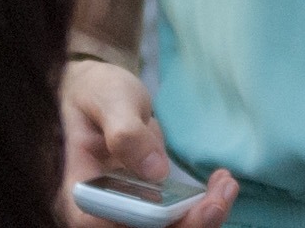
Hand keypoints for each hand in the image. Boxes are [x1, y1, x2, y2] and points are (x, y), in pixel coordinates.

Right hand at [59, 59, 236, 224]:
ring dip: (202, 219)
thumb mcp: (108, 99)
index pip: (105, 223)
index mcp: (79, 189)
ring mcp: (127, 209)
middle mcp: (101, 209)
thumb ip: (125, 131)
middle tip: (220, 196)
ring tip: (226, 185)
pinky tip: (221, 184)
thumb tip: (155, 172)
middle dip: (187, 224)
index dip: (145, 223)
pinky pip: (177, 218)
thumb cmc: (94, 90)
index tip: (179, 208)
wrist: (101, 93)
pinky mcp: (148, 205)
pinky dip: (201, 208)